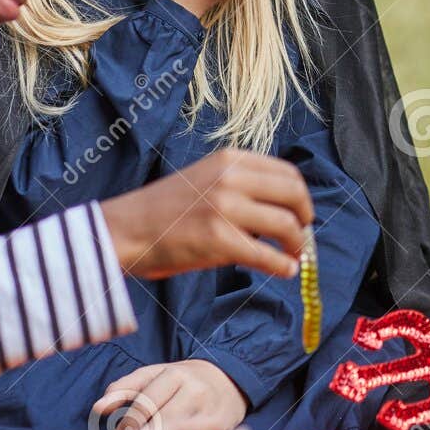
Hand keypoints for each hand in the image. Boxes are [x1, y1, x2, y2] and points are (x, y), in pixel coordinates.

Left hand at [91, 359, 247, 429]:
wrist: (227, 380)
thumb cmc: (181, 381)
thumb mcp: (153, 375)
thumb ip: (124, 389)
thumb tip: (97, 409)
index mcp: (173, 373)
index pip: (142, 405)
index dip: (126, 426)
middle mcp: (193, 388)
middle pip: (159, 422)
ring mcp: (209, 407)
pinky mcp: (221, 424)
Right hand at [99, 149, 313, 278]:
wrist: (124, 229)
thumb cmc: (166, 210)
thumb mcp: (207, 178)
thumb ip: (243, 184)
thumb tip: (285, 208)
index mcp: (231, 159)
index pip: (288, 173)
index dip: (301, 196)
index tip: (301, 214)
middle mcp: (231, 177)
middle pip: (294, 195)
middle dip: (305, 218)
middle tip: (301, 235)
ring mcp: (225, 207)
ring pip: (286, 224)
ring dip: (296, 244)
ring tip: (292, 255)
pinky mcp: (219, 239)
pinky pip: (265, 255)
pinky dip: (282, 265)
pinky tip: (285, 270)